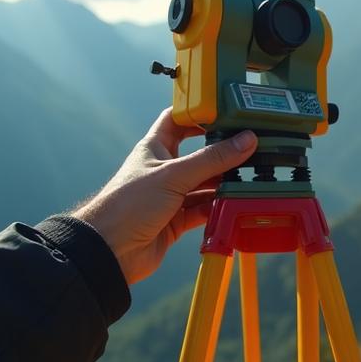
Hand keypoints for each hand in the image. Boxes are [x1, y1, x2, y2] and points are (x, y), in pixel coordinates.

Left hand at [73, 109, 256, 284]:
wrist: (110, 250)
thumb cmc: (129, 203)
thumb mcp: (174, 175)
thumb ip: (211, 159)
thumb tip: (245, 140)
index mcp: (156, 148)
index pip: (177, 120)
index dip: (199, 113)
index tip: (226, 111)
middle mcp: (164, 169)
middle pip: (199, 154)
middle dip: (222, 152)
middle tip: (250, 147)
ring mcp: (171, 195)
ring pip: (205, 184)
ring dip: (224, 182)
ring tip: (249, 177)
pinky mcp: (177, 219)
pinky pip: (204, 209)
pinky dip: (219, 207)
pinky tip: (235, 203)